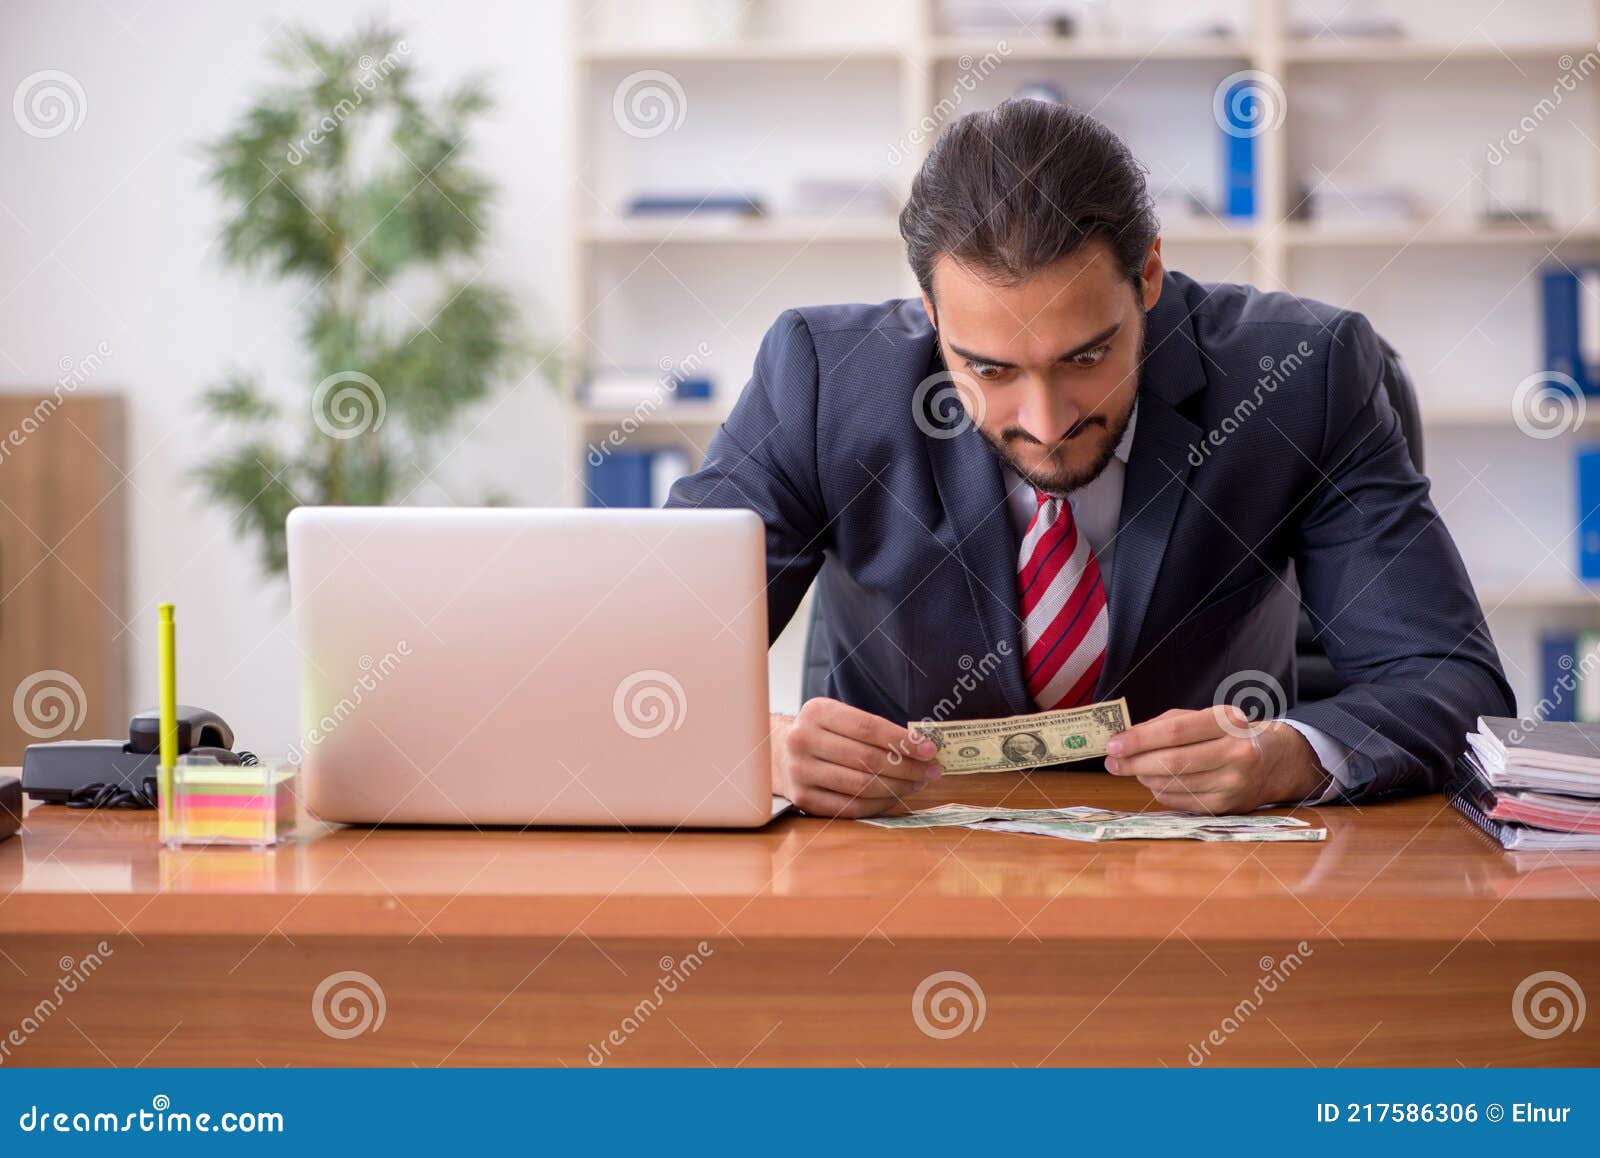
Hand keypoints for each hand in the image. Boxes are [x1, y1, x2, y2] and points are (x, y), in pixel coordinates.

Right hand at [772, 698, 941, 818]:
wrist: (781, 755)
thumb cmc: (825, 735)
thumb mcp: (841, 719)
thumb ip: (875, 730)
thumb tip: (923, 748)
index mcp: (817, 711)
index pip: (868, 727)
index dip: (903, 740)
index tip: (929, 750)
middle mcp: (803, 739)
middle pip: (867, 758)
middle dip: (907, 767)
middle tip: (931, 771)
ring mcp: (800, 771)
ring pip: (861, 785)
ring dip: (897, 787)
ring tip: (917, 783)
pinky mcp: (802, 798)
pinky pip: (851, 807)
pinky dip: (879, 804)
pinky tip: (895, 797)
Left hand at [1102, 706, 1328, 812]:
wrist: (1273, 761)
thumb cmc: (1228, 734)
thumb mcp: (1205, 717)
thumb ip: (1166, 724)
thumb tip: (1125, 739)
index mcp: (1229, 722)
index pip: (1175, 731)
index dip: (1139, 739)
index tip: (1113, 744)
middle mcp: (1236, 753)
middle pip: (1172, 761)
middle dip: (1134, 763)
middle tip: (1112, 762)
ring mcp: (1233, 783)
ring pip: (1173, 784)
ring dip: (1143, 777)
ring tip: (1133, 769)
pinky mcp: (1226, 806)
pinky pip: (1179, 801)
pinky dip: (1160, 791)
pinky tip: (1155, 781)